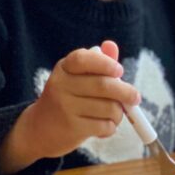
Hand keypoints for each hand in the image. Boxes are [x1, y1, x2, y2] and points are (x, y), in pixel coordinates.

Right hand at [0, 40, 141, 173]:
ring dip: (118, 113)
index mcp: (64, 68)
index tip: (119, 71)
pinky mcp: (71, 128)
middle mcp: (61, 85)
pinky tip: (102, 127)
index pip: (84, 59)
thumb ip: (96, 62)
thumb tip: (111, 45)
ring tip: (114, 114)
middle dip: (125, 92)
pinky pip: (104, 126)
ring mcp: (65, 107)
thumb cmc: (66, 98)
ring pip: (108, 108)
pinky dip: (110, 127)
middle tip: (135, 97)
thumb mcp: (76, 77)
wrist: (38, 129)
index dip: (105, 63)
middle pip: (103, 85)